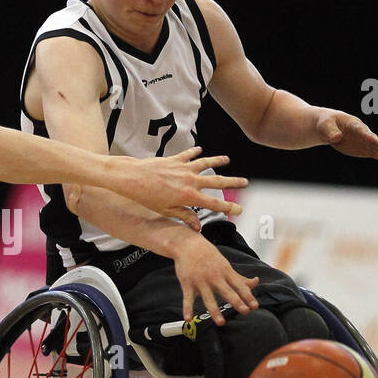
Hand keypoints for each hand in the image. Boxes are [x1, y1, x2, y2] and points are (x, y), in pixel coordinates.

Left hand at [112, 147, 247, 222]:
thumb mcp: (166, 211)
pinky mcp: (175, 160)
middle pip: (216, 181)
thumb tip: (198, 227)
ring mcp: (183, 169)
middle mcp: (190, 181)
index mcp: (188, 196)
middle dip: (232, 182)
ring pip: (205, 164)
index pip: (214, 203)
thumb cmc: (147, 197)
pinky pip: (188, 155)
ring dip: (217, 161)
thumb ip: (185, 216)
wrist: (133, 178)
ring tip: (227, 159)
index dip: (228, 208)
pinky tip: (200, 150)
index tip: (239, 210)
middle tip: (245, 182)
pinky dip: (194, 152)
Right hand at [171, 234, 259, 327]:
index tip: (255, 306)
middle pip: (227, 292)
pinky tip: (188, 319)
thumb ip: (240, 278)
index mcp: (225, 272)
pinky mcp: (188, 284)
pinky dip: (187, 309)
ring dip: (215, 311)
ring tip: (221, 322)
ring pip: (209, 298)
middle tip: (245, 312)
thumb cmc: (208, 256)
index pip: (239, 286)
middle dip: (237, 302)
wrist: (187, 245)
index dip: (248, 296)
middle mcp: (214, 277)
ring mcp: (200, 281)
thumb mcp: (226, 265)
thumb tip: (256, 282)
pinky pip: (188, 298)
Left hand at [315, 110, 377, 159]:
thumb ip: (331, 132)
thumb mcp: (325, 126)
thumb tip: (336, 138)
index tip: (374, 141)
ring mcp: (363, 141)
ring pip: (376, 147)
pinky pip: (373, 152)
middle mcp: (362, 133)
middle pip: (373, 140)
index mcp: (353, 124)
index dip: (368, 136)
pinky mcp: (362, 148)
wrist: (328, 126)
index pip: (362, 131)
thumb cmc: (326, 123)